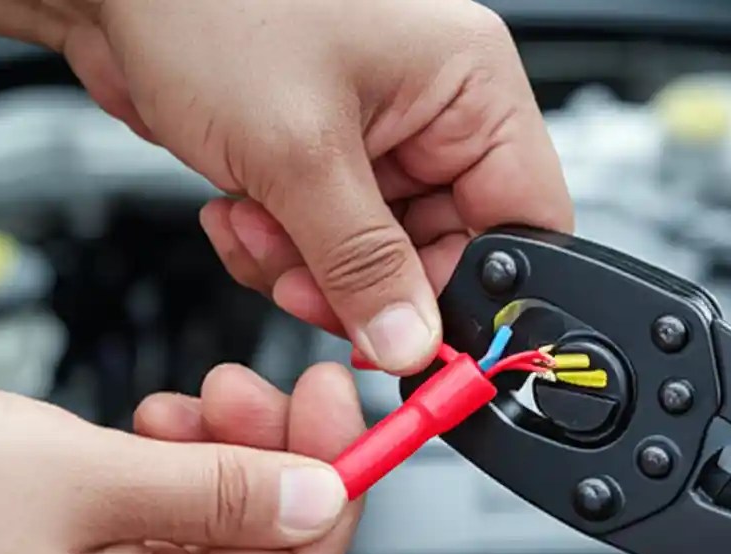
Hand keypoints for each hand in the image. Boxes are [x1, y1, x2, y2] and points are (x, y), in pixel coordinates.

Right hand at [0, 363, 364, 553]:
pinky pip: (157, 543)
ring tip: (186, 402)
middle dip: (272, 456)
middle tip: (251, 382)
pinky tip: (149, 434)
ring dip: (218, 460)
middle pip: (260, 553)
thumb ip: (222, 489)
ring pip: (210, 539)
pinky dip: (169, 481)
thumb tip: (324, 497)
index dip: (336, 477)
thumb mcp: (90, 474)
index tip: (338, 400)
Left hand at [54, 0, 573, 373]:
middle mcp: (434, 110)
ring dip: (309, 269)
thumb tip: (410, 344)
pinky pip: (326, 246)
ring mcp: (377, 137)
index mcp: (469, 83)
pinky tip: (239, 212)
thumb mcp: (298, 150)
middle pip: (443, 253)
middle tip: (308, 288)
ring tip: (256, 226)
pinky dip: (280, 250)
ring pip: (377, 261)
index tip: (416, 340)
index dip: (472, 295)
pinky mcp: (322, 159)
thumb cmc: (208, 7)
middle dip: (366, 286)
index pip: (522, 220)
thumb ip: (362, 263)